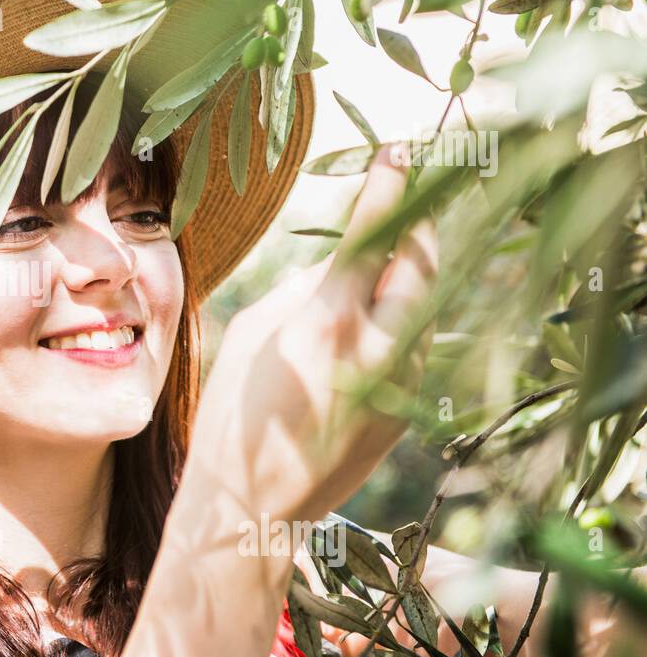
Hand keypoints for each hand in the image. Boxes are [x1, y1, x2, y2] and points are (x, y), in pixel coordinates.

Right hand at [186, 144, 438, 525]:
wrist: (251, 506)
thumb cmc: (232, 415)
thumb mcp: (252, 334)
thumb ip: (303, 290)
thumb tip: (342, 265)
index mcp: (327, 324)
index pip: (371, 238)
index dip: (389, 188)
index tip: (400, 151)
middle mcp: (377, 351)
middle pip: (421, 266)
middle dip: (417, 225)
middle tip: (409, 195)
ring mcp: (400, 385)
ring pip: (424, 306)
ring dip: (410, 274)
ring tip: (389, 253)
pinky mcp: (405, 410)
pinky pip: (414, 346)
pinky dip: (400, 319)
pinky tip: (375, 317)